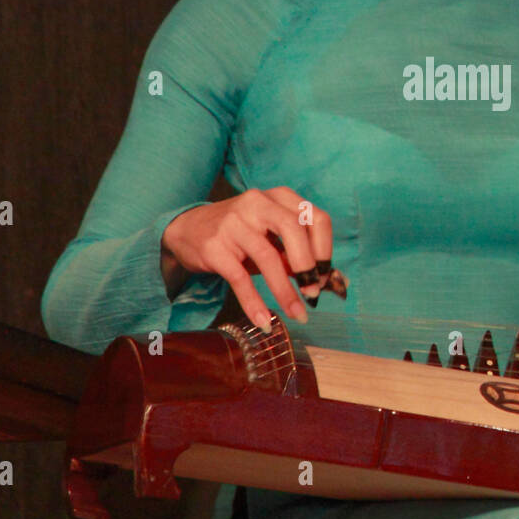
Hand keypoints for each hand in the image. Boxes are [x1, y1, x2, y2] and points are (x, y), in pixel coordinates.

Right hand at [161, 187, 334, 331]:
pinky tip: (263, 321)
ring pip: (267, 257)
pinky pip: (239, 278)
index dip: (325, 249)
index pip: (315, 218)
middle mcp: (257, 203)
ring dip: (285, 291)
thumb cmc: (240, 234)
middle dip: (309, 265)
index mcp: (279, 197)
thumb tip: (331, 282)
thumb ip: (298, 253)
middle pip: (294, 229)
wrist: (187, 230)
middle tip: (313, 293)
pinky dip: (254, 303)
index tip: (325, 276)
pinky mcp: (215, 246)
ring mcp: (234, 223)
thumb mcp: (271, 236)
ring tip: (297, 313)